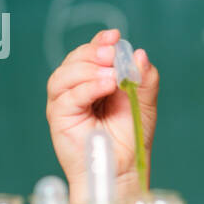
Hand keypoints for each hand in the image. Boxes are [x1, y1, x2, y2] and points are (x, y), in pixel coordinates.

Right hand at [46, 28, 158, 203]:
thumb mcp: (145, 103)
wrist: (124, 168)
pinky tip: (106, 85)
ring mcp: (65, 103)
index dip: (100, 41)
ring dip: (88, 69)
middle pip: (74, 60)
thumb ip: (144, 79)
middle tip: (111, 53)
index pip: (91, 53)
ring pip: (64, 75)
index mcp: (94, 80)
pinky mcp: (59, 118)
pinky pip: (67, 97)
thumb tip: (140, 54)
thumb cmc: (130, 137)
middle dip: (93, 52)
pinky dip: (87, 87)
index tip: (114, 36)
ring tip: (112, 75)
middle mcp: (76, 88)